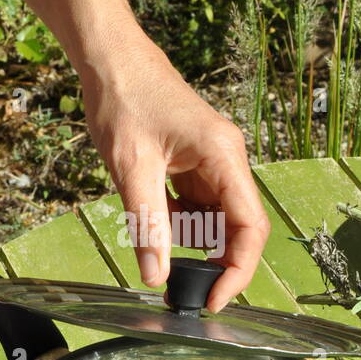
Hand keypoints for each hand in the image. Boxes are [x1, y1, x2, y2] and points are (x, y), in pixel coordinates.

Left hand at [79, 30, 269, 310]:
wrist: (111, 60)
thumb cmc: (124, 100)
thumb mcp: (131, 170)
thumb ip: (147, 226)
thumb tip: (155, 276)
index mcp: (223, 156)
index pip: (249, 226)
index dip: (237, 270)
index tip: (212, 299)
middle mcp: (227, 159)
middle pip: (240, 227)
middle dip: (217, 262)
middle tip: (184, 290)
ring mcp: (213, 161)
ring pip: (218, 219)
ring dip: (195, 243)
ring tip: (159, 250)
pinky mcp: (196, 163)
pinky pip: (199, 205)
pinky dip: (181, 223)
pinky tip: (156, 224)